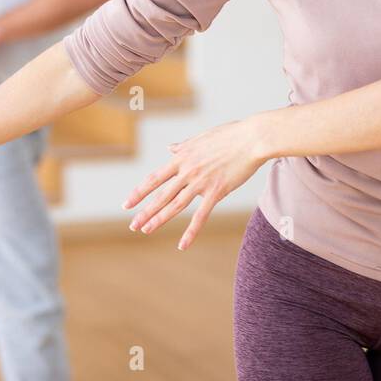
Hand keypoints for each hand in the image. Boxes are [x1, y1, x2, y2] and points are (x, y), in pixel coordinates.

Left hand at [123, 118, 269, 250]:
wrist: (252, 138)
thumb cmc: (230, 135)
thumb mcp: (201, 138)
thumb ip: (183, 146)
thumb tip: (169, 148)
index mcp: (182, 157)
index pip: (155, 178)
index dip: (140, 192)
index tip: (127, 203)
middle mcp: (187, 171)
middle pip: (161, 195)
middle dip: (145, 211)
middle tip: (132, 225)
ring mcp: (201, 182)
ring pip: (175, 205)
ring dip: (159, 220)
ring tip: (146, 230)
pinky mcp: (217, 191)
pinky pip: (201, 215)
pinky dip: (191, 232)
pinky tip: (182, 245)